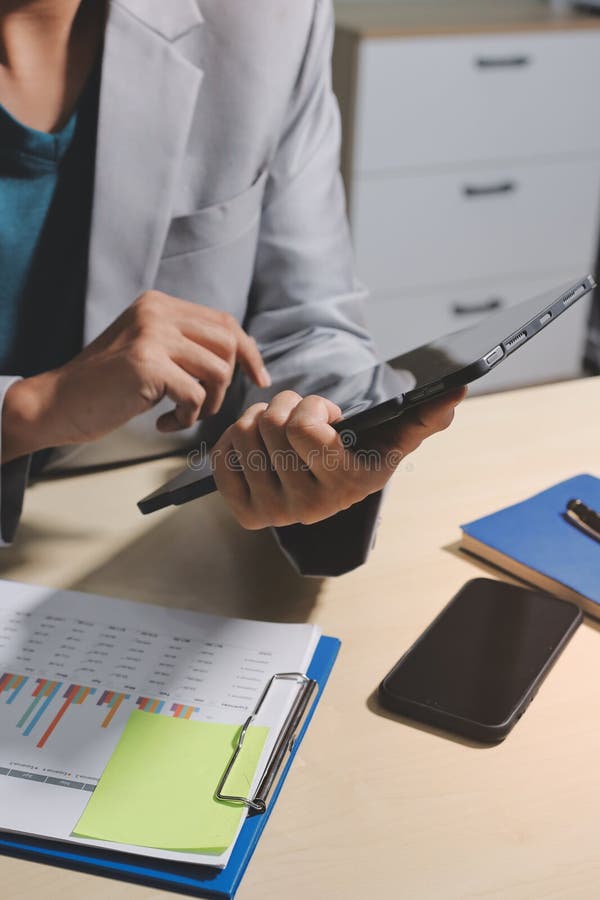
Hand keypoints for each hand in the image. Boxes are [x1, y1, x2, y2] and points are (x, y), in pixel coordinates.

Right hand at [2, 291, 269, 461]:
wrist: (59, 402)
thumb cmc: (107, 386)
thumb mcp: (150, 351)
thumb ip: (187, 344)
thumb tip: (243, 352)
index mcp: (160, 305)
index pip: (224, 321)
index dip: (248, 352)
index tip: (260, 379)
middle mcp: (157, 312)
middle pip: (228, 343)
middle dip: (228, 382)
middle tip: (204, 407)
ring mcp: (151, 336)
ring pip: (218, 371)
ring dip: (208, 405)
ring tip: (182, 415)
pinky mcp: (147, 364)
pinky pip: (197, 396)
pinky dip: (188, 418)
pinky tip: (164, 423)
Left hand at [211, 387, 465, 528]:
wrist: (328, 489)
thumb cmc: (361, 453)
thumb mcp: (395, 436)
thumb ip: (425, 414)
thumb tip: (455, 392)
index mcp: (347, 485)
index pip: (304, 427)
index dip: (312, 407)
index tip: (328, 415)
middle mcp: (310, 508)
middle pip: (270, 424)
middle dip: (287, 405)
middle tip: (301, 417)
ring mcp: (274, 515)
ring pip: (244, 433)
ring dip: (260, 418)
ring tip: (281, 430)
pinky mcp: (244, 513)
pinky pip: (222, 455)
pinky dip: (235, 439)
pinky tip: (259, 445)